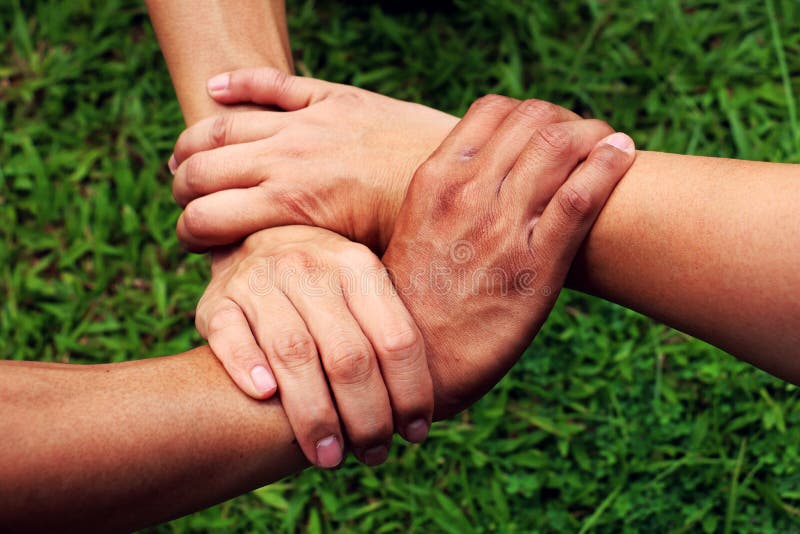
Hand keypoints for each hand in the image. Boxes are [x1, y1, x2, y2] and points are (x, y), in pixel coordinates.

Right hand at [170, 67, 457, 251]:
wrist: (466, 172)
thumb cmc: (415, 230)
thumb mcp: (358, 261)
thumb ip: (308, 266)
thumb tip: (278, 293)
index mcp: (292, 202)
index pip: (206, 217)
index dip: (188, 233)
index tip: (194, 243)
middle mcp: (289, 156)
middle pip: (202, 168)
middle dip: (182, 189)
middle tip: (184, 202)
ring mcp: (308, 121)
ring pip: (225, 124)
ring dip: (194, 141)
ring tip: (183, 158)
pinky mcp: (332, 97)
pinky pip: (271, 83)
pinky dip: (237, 83)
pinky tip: (214, 89)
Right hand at [197, 226, 432, 466]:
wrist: (255, 242)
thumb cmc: (324, 285)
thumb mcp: (363, 286)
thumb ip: (389, 330)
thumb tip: (426, 406)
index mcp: (359, 267)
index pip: (397, 338)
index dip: (412, 393)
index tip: (416, 433)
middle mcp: (312, 268)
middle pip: (348, 355)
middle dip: (366, 417)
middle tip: (374, 454)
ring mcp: (262, 282)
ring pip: (294, 353)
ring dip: (313, 413)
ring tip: (329, 457)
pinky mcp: (218, 302)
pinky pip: (230, 336)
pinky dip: (249, 367)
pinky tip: (266, 397)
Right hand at [382, 96, 636, 417]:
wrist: (416, 363)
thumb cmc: (417, 300)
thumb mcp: (417, 230)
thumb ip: (449, 194)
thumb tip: (488, 171)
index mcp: (435, 179)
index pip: (494, 109)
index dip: (532, 112)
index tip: (549, 130)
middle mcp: (467, 193)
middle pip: (533, 119)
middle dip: (569, 119)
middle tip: (586, 138)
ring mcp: (501, 226)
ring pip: (560, 145)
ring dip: (596, 135)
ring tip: (612, 145)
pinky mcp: (535, 265)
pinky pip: (580, 198)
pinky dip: (609, 166)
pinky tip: (623, 155)